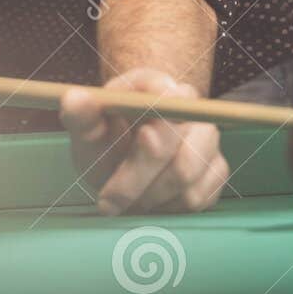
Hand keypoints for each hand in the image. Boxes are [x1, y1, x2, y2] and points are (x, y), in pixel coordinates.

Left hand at [60, 69, 229, 214]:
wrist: (127, 158)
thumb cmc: (107, 140)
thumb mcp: (87, 130)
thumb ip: (80, 115)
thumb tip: (75, 98)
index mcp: (155, 85)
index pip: (165, 97)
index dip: (150, 126)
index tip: (135, 145)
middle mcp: (190, 106)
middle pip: (172, 145)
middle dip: (134, 180)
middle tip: (107, 202)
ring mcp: (208, 138)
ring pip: (186, 177)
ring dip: (150, 197)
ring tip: (129, 199)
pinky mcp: (217, 169)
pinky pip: (199, 197)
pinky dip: (169, 208)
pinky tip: (151, 201)